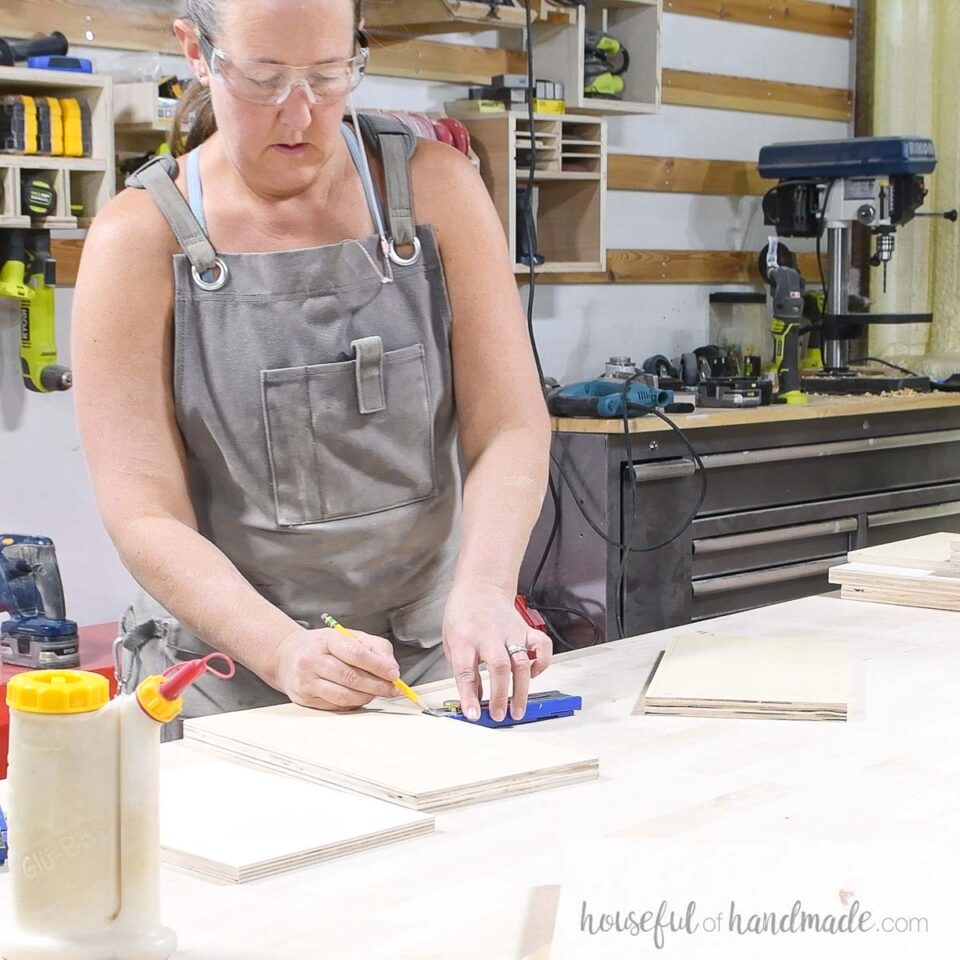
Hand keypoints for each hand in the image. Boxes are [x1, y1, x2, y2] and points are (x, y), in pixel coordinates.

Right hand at [276, 627, 399, 710]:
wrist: (287, 655)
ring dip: (366, 697)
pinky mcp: (304, 698)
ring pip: (342, 695)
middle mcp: (313, 660)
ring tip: (377, 693)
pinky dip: (353, 704)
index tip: (393, 674)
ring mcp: (306, 681)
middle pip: (350, 677)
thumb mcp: (349, 636)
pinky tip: (360, 698)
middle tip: (392, 689)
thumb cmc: (323, 646)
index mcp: (326, 640)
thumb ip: (374, 648)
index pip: (356, 654)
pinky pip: (335, 706)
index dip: (378, 666)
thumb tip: (391, 668)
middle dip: (376, 685)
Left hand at [442, 583, 552, 722]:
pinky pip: (541, 646)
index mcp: (464, 639)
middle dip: (500, 695)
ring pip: (521, 662)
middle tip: (499, 715)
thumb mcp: (451, 642)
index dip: (469, 695)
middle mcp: (489, 636)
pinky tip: (534, 674)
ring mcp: (510, 632)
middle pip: (499, 667)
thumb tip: (475, 700)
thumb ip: (462, 671)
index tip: (473, 715)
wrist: (480, 586)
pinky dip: (542, 663)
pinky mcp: (525, 629)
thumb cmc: (463, 615)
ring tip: (517, 710)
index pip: (466, 671)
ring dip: (521, 689)